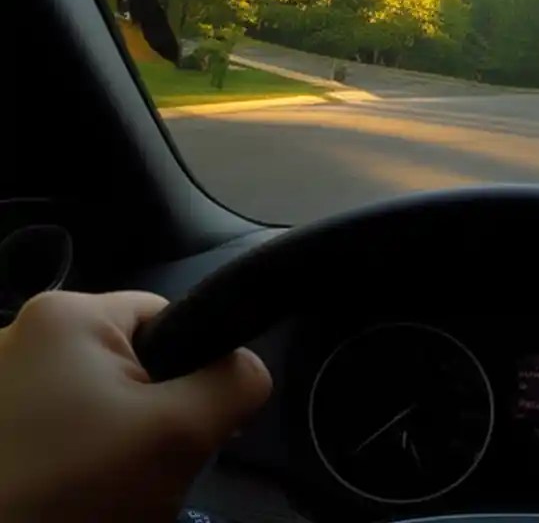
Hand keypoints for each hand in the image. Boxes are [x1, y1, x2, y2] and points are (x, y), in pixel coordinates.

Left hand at [0, 291, 271, 521]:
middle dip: (153, 410)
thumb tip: (247, 370)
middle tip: (151, 462)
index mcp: (64, 315)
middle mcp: (19, 335)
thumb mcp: (183, 433)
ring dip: (113, 437)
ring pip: (93, 400)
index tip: (189, 424)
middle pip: (129, 361)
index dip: (195, 368)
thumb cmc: (79, 486)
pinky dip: (75, 456)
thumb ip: (236, 383)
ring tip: (108, 484)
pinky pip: (56, 427)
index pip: (167, 315)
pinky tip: (73, 492)